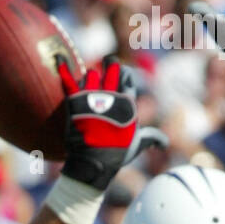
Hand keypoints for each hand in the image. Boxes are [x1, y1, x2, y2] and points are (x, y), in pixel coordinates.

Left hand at [58, 57, 165, 190]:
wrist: (93, 165)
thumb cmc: (116, 156)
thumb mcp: (137, 145)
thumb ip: (151, 138)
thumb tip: (165, 143)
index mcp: (127, 103)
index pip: (127, 78)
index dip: (123, 76)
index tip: (120, 78)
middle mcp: (111, 97)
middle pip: (111, 70)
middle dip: (110, 66)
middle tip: (108, 66)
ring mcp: (93, 99)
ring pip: (91, 75)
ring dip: (90, 78)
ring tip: (89, 86)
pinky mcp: (76, 103)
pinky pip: (69, 81)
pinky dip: (64, 68)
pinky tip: (59, 58)